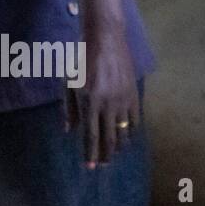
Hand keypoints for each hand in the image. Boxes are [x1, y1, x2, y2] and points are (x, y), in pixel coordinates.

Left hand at [65, 32, 139, 168]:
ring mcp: (123, 100)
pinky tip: (126, 136)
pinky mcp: (134, 94)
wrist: (105, 39)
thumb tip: (70, 130)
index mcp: (89, 101)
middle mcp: (108, 104)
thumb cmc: (81, 59)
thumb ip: (69, 108)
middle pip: (108, 138)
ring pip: (123, 131)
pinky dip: (130, 131)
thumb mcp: (70, 82)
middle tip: (103, 165)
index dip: (90, 152)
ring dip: (118, 145)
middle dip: (105, 154)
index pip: (91, 135)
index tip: (90, 166)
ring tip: (113, 153)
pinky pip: (134, 119)